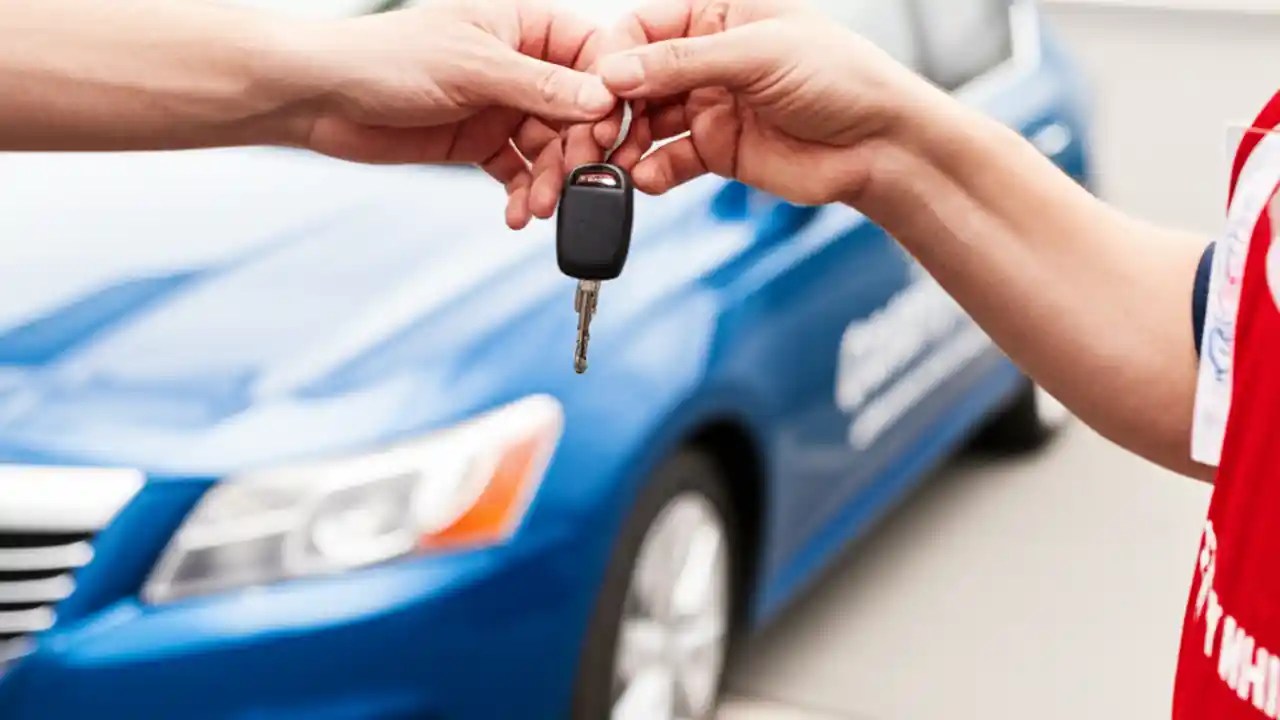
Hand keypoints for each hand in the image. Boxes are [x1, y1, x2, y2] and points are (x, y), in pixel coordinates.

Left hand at [289, 0, 616, 227]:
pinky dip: (522, 194)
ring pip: (551, 148)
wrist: (324, 98)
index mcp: (523, 24)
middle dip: (577, 151)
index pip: (592, 54)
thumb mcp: (473, 67)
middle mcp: (519, 64)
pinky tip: (517, 213)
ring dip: (550, 181)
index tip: (607, 133)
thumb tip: (601, 100)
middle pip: (577, 111)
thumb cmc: (387, 59)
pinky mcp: (480, 142)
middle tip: (572, 183)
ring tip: (537, 208)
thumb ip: (540, 87)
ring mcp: (502, 105)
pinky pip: (519, 172)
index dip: (607, 95)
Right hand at [592, 0, 943, 204]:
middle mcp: (707, 57)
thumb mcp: (759, 55)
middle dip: (611, 107)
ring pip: (645, 122)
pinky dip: (652, 172)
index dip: (614, 57)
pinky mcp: (716, 150)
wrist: (881, 146)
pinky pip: (669, 160)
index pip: (643, 27)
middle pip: (636, 78)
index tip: (600, 89)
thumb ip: (684, 62)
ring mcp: (709, 104)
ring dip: (625, 143)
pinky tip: (645, 180)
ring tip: (614, 162)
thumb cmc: (840, 78)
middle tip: (595, 134)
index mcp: (718, 13)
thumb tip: (614, 72)